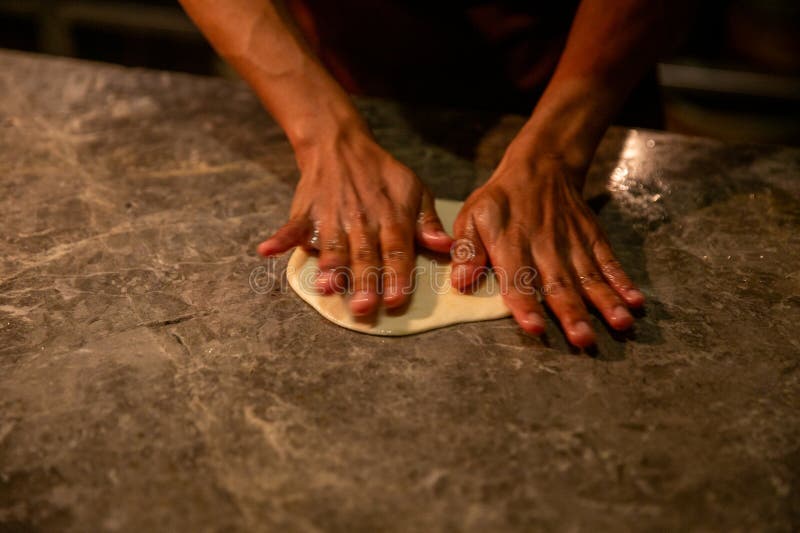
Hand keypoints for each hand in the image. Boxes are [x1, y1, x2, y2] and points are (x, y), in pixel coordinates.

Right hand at [258, 131, 452, 315]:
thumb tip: (446, 246)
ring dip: (329, 267)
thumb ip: (427, 223)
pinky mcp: (306, 212)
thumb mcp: (414, 191)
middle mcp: (361, 220)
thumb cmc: (382, 175)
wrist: (341, 144)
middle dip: (364, 281)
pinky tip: (266, 251)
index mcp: (391, 217)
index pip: (396, 251)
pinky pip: (291, 227)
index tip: (397, 299)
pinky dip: (279, 239)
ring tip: (326, 288)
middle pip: (364, 255)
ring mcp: (331, 216)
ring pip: (332, 246)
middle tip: (364, 307)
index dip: (397, 276)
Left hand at [451, 155, 644, 346]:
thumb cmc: (500, 202)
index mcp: (511, 244)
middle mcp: (545, 246)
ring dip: (605, 302)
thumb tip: (460, 282)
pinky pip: (609, 261)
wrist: (540, 167)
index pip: (517, 278)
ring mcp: (573, 243)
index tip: (535, 327)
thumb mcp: (472, 218)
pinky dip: (623, 281)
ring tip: (619, 324)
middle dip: (573, 313)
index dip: (525, 304)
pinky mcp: (593, 238)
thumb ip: (466, 251)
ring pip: (589, 277)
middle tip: (583, 340)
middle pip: (560, 284)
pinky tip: (635, 301)